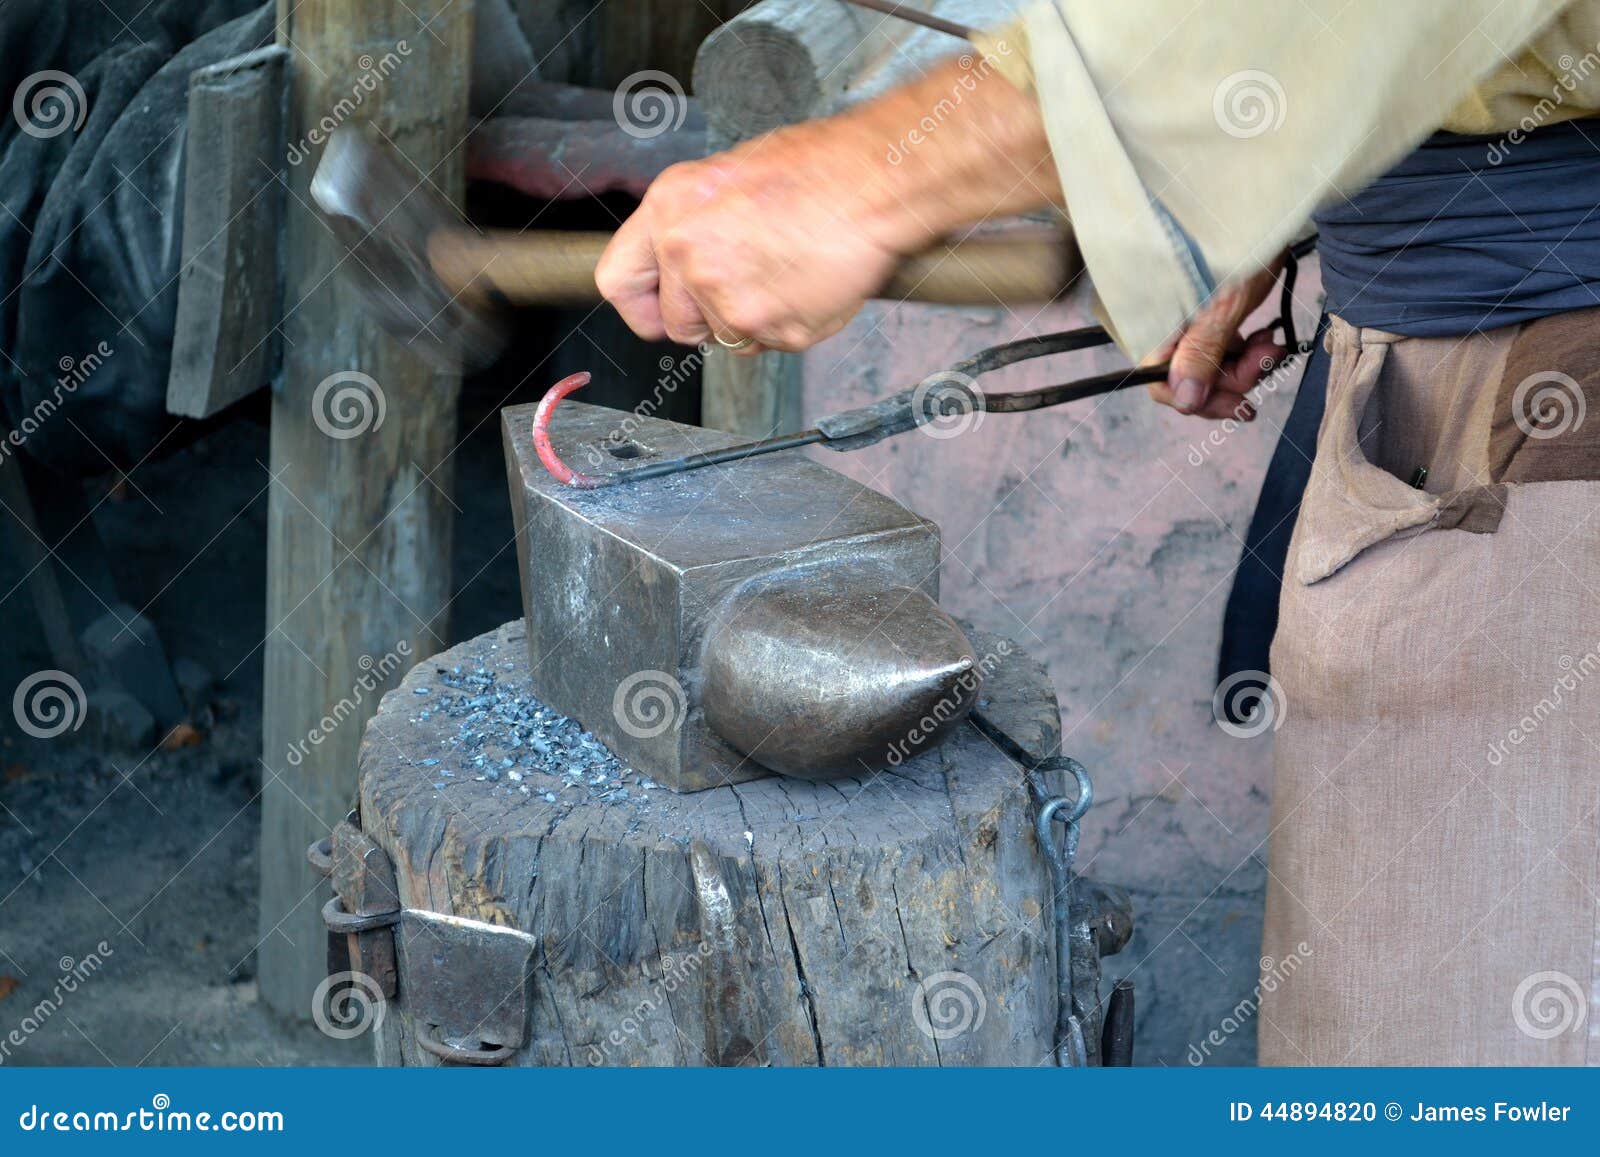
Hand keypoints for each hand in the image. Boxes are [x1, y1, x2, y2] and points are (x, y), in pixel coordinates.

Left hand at [597, 54, 1059, 353]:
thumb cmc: (817, 168)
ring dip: (755, 319)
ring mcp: (730, 298)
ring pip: (729, 337)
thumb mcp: (726, 178)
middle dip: (710, 317)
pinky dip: (793, 324)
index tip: (655, 316)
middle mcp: (688, 255)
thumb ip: (692, 224)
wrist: (875, 182)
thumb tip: (679, 263)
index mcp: (670, 210)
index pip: (618, 282)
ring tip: (788, 271)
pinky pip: (772, 344)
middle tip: (750, 284)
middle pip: (679, 324)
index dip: (640, 308)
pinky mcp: (772, 328)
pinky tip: (809, 283)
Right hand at [1145, 258, 1286, 419]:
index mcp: (1158, 324)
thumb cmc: (1239, 243)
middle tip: (1268, 360)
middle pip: (1190, 380)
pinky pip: (1221, 348)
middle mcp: (1166, 327)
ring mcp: (1187, 321)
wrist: (1261, 201)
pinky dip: (1246, 349)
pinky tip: (1266, 337)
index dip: (1200, 401)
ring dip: (1246, 364)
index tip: (1240, 404)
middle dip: (1233, 379)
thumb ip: (1202, 353)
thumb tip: (1186, 401)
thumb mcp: (1225, 303)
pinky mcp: (1207, 314)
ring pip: (1210, 367)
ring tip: (1272, 345)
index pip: (1162, 385)